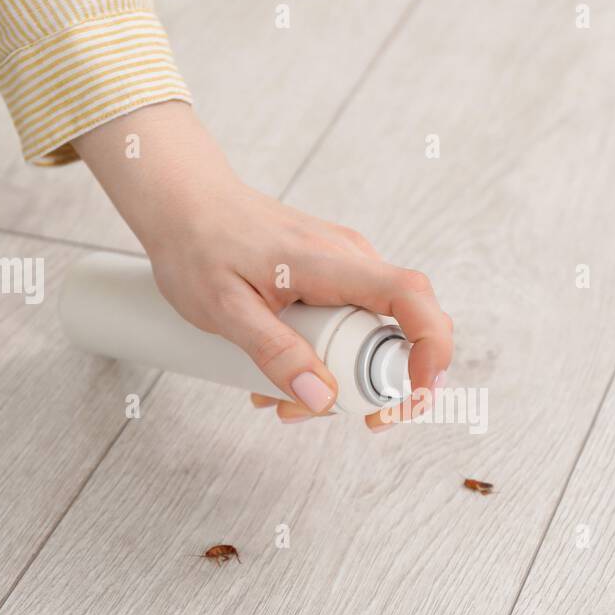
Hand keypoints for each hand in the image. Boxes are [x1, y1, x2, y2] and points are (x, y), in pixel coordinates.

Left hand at [72, 101, 452, 431]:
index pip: (411, 298)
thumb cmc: (198, 244)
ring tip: (284, 401)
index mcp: (331, 262)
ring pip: (373, 334)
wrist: (183, 200)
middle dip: (375, 385)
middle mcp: (351, 260)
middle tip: (326, 414)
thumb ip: (274, 352)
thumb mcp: (225, 309)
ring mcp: (345, 267)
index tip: (417, 391)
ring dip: (345, 378)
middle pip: (401, 330)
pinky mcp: (333, 276)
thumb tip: (322, 398)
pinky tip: (288, 373)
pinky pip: (352, 324)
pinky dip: (331, 358)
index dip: (431, 347)